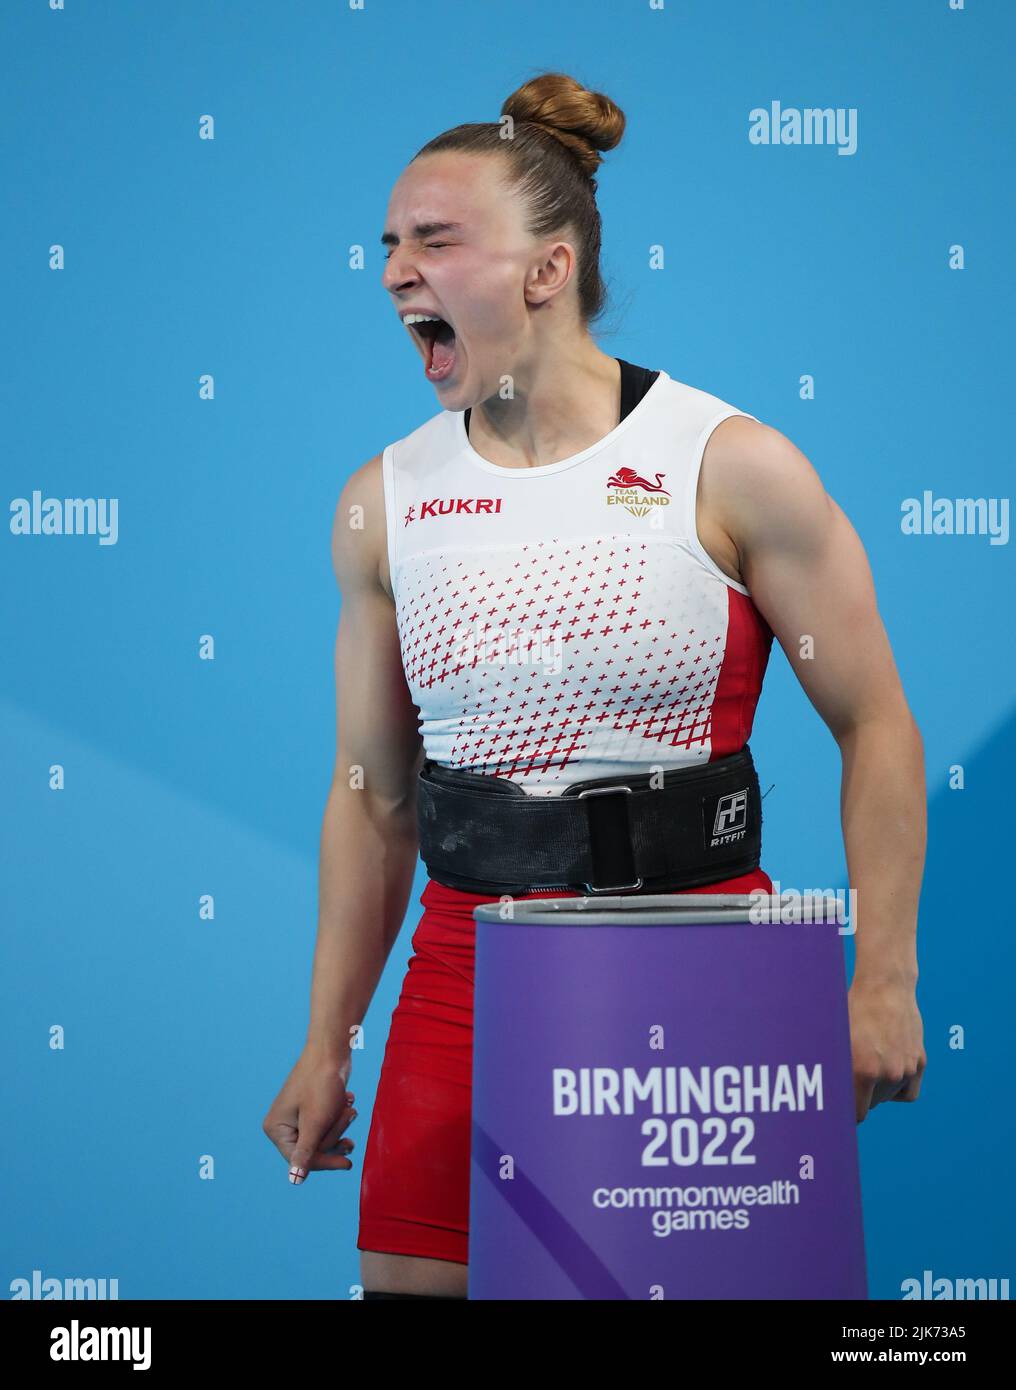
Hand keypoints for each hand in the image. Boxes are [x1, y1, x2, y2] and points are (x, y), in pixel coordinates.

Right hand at [262, 1045, 357, 1183]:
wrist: (333, 1050)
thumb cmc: (321, 1084)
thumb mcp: (315, 1123)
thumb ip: (306, 1153)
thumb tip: (295, 1180)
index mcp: (276, 1129)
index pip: (301, 1159)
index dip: (325, 1162)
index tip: (348, 1163)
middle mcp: (282, 1124)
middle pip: (314, 1148)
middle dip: (335, 1132)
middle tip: (348, 1114)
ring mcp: (297, 1115)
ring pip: (324, 1136)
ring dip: (340, 1123)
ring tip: (349, 1107)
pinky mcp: (311, 1108)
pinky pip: (328, 1123)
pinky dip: (340, 1113)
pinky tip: (347, 1099)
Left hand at [847, 976, 925, 1123]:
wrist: (885, 987)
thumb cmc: (854, 1010)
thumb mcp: (838, 1040)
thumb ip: (836, 1071)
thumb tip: (829, 1098)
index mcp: (861, 1070)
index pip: (855, 1113)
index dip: (847, 1113)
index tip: (841, 1110)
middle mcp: (886, 1074)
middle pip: (871, 1104)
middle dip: (860, 1095)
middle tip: (852, 1076)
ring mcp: (905, 1069)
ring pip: (888, 1097)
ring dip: (878, 1090)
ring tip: (868, 1063)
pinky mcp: (919, 1063)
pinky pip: (907, 1093)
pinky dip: (898, 1089)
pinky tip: (887, 1075)